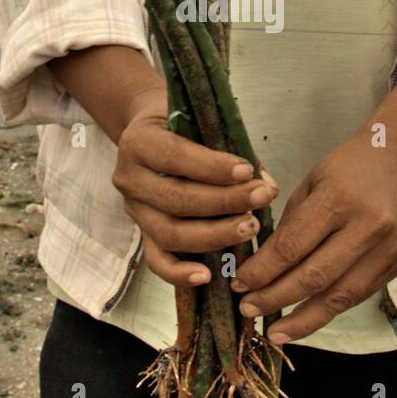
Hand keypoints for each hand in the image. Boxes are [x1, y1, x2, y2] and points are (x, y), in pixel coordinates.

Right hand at [113, 89, 277, 286]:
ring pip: (170, 233)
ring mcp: (135, 211)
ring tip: (250, 227)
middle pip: (176, 199)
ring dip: (214, 234)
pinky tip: (207, 275)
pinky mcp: (143, 234)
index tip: (247, 171)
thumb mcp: (201, 121)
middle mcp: (129, 179)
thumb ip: (233, 149)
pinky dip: (180, 273)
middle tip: (261, 197)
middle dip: (224, 201)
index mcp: (138, 142)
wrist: (154, 134)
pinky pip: (158, 260)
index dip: (212, 167)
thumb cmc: (183, 123)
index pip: (175, 157)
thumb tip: (267, 185)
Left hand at [231, 133, 396, 343]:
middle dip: (276, 298)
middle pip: (314, 277)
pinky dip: (329, 309)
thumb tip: (261, 268)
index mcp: (339, 198)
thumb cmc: (350, 166)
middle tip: (248, 309)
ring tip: (275, 332)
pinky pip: (358, 294)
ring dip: (303, 320)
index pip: (292, 247)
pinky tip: (307, 318)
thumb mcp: (312, 182)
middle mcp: (368, 227)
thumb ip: (290, 224)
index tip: (240, 283)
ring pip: (339, 297)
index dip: (262, 271)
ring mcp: (388, 249)